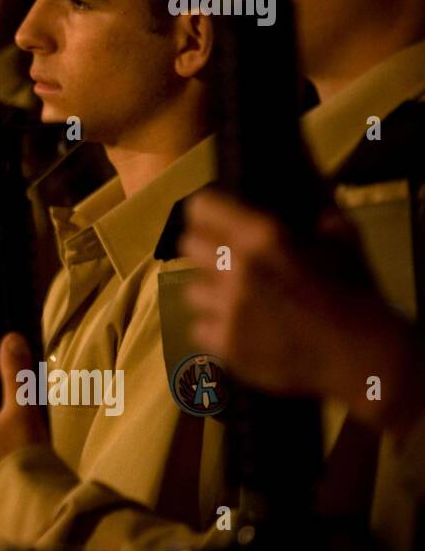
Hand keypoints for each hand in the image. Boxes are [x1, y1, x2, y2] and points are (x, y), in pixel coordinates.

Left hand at [179, 189, 421, 431]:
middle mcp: (236, 267)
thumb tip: (305, 194)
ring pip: (192, 290)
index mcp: (262, 236)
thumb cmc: (354, 294)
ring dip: (211, 294)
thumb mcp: (343, 241)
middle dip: (205, 250)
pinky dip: (216, 329)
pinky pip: (200, 328)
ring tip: (237, 301)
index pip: (200, 207)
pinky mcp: (224, 343)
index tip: (213, 219)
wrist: (362, 356)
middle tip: (224, 261)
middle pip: (188, 245)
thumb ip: (316, 213)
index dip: (206, 212)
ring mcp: (227, 308)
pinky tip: (241, 330)